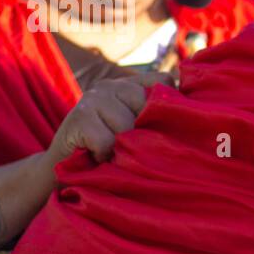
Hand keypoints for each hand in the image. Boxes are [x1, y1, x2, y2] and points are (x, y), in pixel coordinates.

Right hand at [45, 70, 175, 167]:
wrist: (60, 172)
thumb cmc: (106, 154)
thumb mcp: (133, 132)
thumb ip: (154, 119)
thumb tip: (193, 117)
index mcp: (128, 86)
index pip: (164, 82)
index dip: (168, 108)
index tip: (160, 131)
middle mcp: (111, 86)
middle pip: (149, 106)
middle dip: (144, 134)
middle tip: (127, 148)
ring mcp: (93, 98)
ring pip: (129, 126)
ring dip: (123, 149)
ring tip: (111, 154)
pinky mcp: (79, 117)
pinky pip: (109, 141)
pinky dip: (105, 156)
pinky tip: (97, 158)